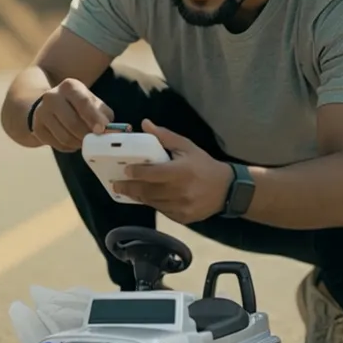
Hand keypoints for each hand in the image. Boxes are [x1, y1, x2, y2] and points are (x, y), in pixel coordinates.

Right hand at [31, 78, 113, 150]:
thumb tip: (110, 130)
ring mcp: (41, 113)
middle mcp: (52, 97)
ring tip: (86, 141)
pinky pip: (57, 145)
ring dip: (79, 143)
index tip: (101, 130)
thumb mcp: (93, 102)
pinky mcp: (37, 128)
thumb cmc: (79, 105)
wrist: (52, 105)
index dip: (94, 118)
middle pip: (73, 123)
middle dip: (87, 136)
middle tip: (96, 141)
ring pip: (65, 137)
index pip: (83, 103)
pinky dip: (70, 147)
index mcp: (69, 86)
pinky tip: (74, 142)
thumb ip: (103, 114)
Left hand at [112, 119, 232, 223]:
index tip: (126, 170)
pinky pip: (161, 211)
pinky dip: (152, 203)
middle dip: (129, 188)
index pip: (152, 174)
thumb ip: (165, 136)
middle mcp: (180, 191)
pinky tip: (145, 197)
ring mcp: (181, 207)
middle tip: (116, 184)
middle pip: (148, 191)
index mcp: (180, 172)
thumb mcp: (187, 147)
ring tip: (127, 190)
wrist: (226, 190)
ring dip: (138, 196)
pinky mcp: (182, 218)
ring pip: (152, 203)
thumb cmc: (204, 165)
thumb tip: (145, 124)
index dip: (137, 172)